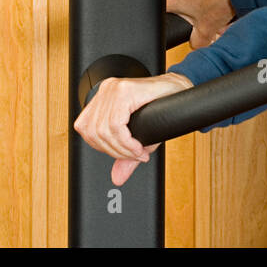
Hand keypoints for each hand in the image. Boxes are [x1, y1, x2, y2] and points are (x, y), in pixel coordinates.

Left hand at [73, 72, 194, 185]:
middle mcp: (106, 91)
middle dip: (115, 151)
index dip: (103, 149)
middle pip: (94, 132)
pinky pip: (116, 124)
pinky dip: (126, 142)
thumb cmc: (162, 106)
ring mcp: (113, 88)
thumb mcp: (140, 135)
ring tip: (138, 152)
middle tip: (135, 156)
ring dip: (122, 149)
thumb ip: (125, 155)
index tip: (126, 156)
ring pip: (103, 130)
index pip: (86, 129)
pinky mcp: (125, 90)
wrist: (180, 90)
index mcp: (103, 98)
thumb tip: (116, 177)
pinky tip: (138, 146)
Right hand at [167, 0, 234, 48]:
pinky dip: (210, 5)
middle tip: (209, 28)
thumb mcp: (206, 32)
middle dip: (197, 23)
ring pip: (194, 5)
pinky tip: (221, 10)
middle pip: (182, 13)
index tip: (186, 29)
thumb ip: (196, 43)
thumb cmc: (220, 1)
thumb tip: (195, 45)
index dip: (176, 27)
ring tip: (219, 21)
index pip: (164, 17)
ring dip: (206, 15)